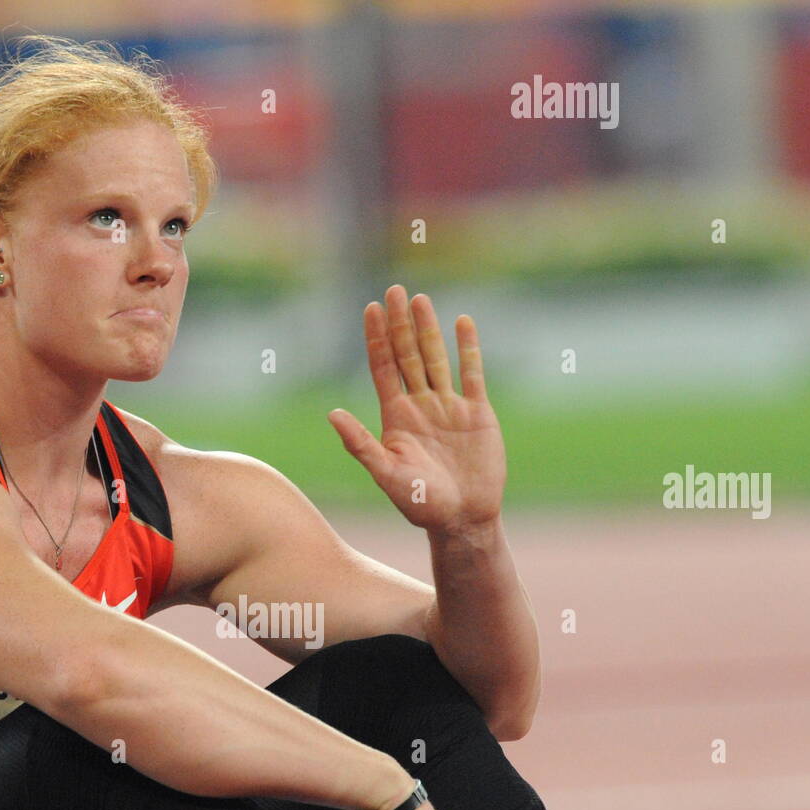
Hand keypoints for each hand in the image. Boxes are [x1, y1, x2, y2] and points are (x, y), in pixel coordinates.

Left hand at [327, 285, 505, 533]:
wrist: (463, 520)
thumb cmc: (421, 504)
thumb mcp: (386, 474)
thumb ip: (360, 444)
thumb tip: (331, 414)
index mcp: (395, 418)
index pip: (383, 368)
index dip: (376, 338)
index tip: (370, 307)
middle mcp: (420, 406)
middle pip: (407, 355)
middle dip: (400, 323)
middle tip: (395, 290)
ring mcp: (448, 407)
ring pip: (436, 358)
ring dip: (428, 329)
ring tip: (420, 299)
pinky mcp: (477, 413)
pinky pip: (472, 373)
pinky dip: (468, 348)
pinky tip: (462, 323)